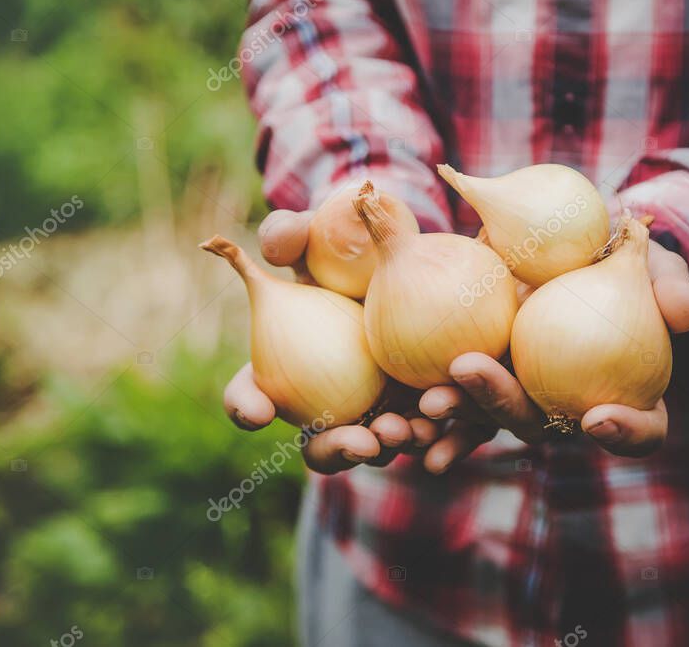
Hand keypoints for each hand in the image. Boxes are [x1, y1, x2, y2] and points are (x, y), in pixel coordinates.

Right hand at [222, 210, 438, 474]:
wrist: (407, 264)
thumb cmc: (347, 254)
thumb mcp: (317, 237)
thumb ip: (287, 236)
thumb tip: (254, 243)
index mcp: (282, 375)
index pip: (249, 400)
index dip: (247, 408)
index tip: (258, 410)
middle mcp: (324, 409)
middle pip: (321, 449)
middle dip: (338, 452)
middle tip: (361, 440)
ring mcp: (372, 418)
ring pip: (377, 448)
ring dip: (390, 446)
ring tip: (406, 430)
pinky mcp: (418, 414)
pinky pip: (423, 435)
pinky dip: (431, 439)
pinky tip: (442, 422)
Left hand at [417, 241, 688, 467]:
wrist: (578, 246)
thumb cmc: (626, 260)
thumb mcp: (651, 264)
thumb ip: (668, 287)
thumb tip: (684, 314)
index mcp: (629, 394)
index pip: (639, 430)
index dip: (625, 434)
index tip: (599, 417)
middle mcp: (574, 406)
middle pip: (545, 424)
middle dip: (505, 407)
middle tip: (470, 374)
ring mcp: (528, 395)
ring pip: (492, 414)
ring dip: (458, 411)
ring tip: (428, 395)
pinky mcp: (491, 375)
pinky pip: (462, 398)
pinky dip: (436, 411)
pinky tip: (409, 410)